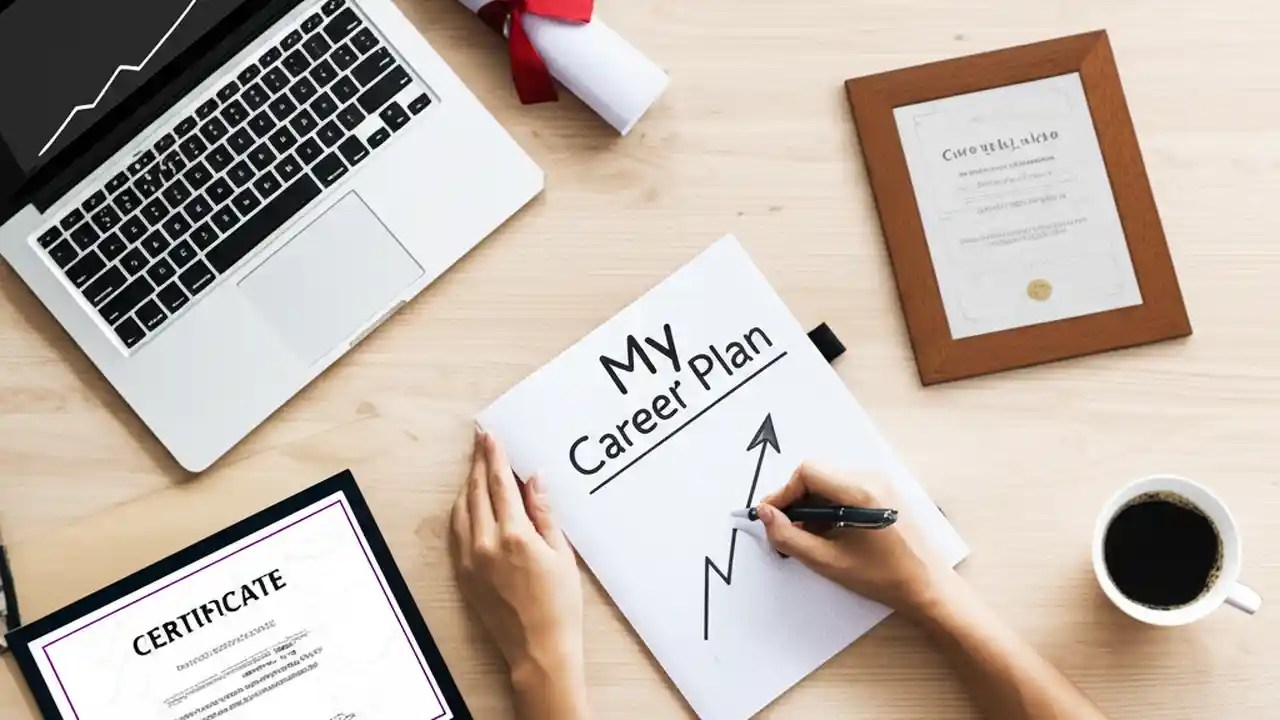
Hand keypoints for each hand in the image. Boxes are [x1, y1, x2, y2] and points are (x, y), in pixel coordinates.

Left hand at [450, 430, 587, 717]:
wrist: (538, 650)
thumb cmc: (559, 606)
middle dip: (478, 463)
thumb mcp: (561, 554)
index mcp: (514, 536)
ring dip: (468, 484)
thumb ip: (544, 513)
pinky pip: (457, 532)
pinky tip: (469, 502)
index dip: (495, 456)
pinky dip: (461, 510)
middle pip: (476, 491)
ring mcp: (470, 560)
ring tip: (477, 467)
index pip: (500, 484)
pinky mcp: (464, 575)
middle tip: (481, 441)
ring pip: (462, 509)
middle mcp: (486, 544)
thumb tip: (535, 479)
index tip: (490, 436)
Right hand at [757, 463, 953, 616]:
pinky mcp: (884, 492)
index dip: (783, 493)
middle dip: (796, 501)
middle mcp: (871, 479)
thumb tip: (765, 515)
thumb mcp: (827, 561)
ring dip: (812, 504)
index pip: (807, 472)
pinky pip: (845, 488)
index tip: (771, 516)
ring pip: (829, 482)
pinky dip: (829, 506)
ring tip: (808, 536)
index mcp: (860, 492)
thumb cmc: (883, 577)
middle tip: (785, 529)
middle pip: (817, 475)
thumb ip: (788, 536)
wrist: (926, 586)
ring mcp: (880, 483)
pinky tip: (828, 532)